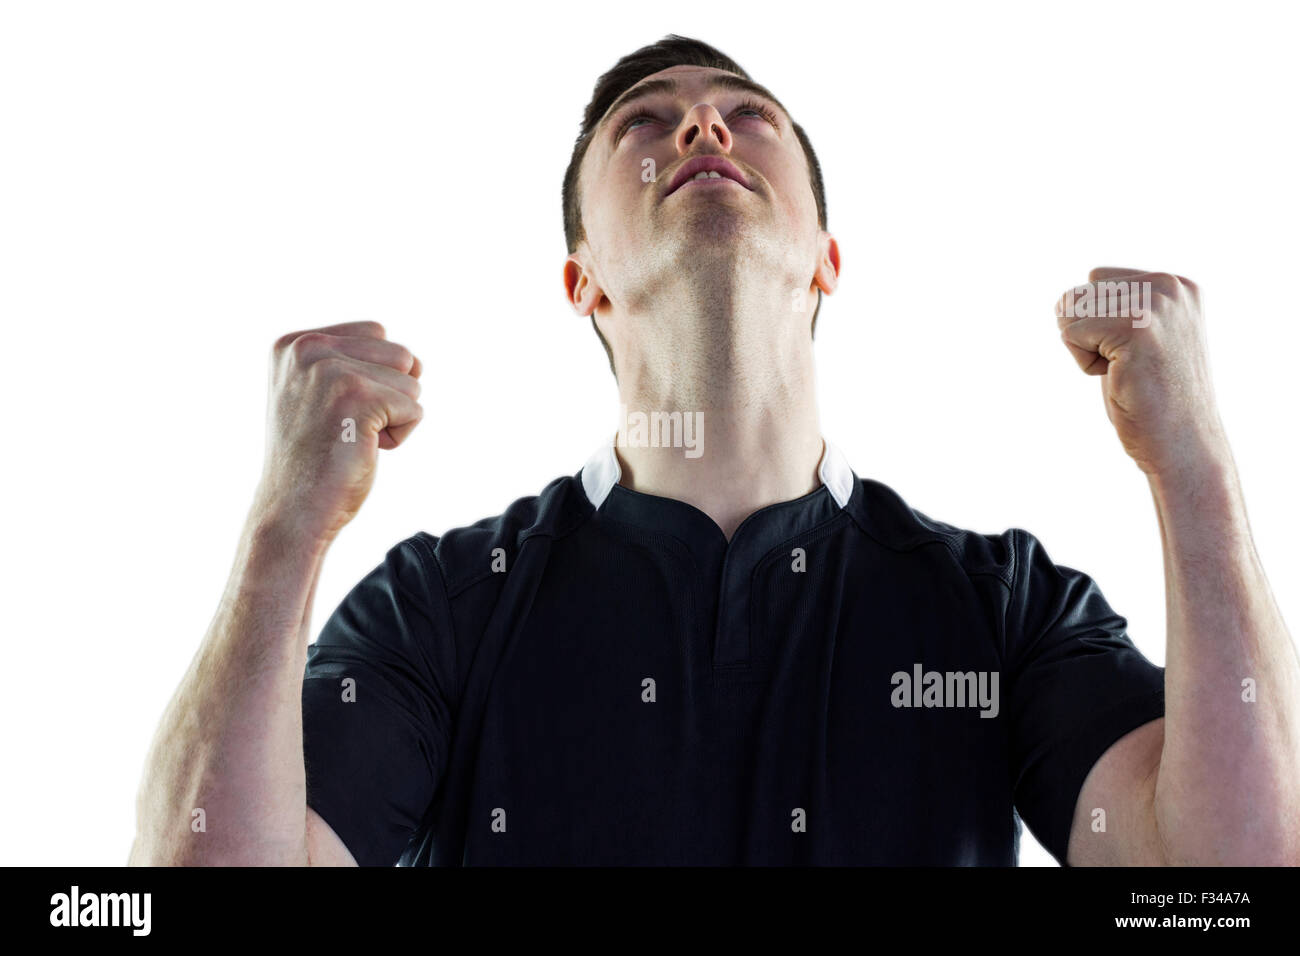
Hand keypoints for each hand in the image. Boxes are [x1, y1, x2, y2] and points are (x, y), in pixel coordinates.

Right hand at [255, 321, 422, 542]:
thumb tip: (415, 360)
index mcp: (294, 343)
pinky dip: (400, 436)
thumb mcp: (319, 396)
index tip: (338, 411)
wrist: (292, 511)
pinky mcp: (356, 396)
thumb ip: (350, 364)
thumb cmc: (315, 460)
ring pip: (412, 380)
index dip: (376, 377)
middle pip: (400, 353)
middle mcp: (307, 348)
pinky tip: (363, 450)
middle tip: (348, 428)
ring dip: (396, 416)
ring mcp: (330, 370)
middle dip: (391, 396)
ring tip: (354, 439)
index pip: (376, 333)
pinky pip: (414, 408)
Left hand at [1056, 267, 1226, 476]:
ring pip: (1071, 311)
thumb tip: (1062, 301)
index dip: (1097, 322)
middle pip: (1078, 293)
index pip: (1096, 278)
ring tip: (1126, 371)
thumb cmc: (1152, 398)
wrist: (1183, 443)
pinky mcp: (1137, 327)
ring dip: (1085, 349)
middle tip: (1129, 366)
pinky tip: (1121, 378)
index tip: (1134, 352)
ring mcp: (1156, 304)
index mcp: (1175, 284)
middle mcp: (1169, 285)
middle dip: (1086, 335)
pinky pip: (1071, 334)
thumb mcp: (1140, 340)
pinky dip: (1084, 363)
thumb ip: (1116, 309)